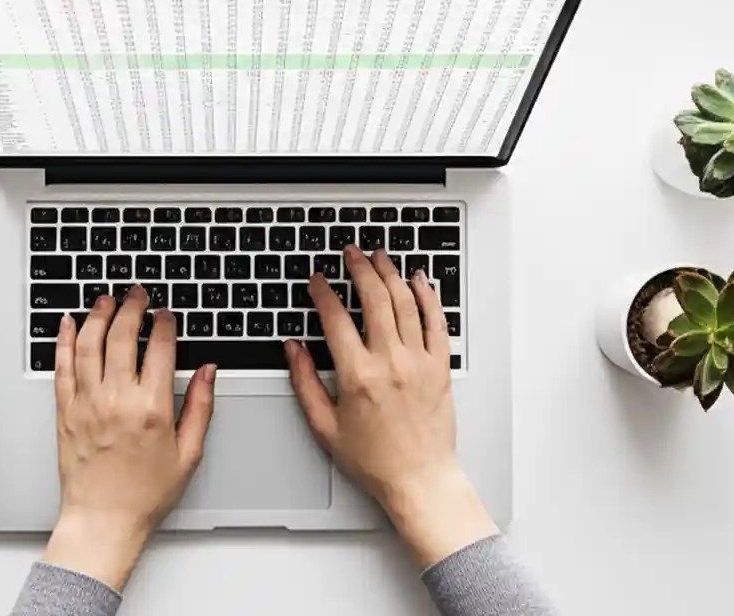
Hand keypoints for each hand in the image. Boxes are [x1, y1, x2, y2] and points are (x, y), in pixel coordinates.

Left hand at [42, 286, 215, 588]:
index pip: (159, 348)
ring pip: (88, 343)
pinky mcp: (65, 411)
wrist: (103, 519)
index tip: (166, 313)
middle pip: (123, 336)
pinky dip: (63, 340)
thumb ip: (200, 406)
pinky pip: (62, 366)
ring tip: (106, 300)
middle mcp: (117, 400)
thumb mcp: (188, 453)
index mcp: (151, 409)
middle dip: (132, 307)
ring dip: (98, 315)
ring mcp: (87, 403)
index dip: (164, 323)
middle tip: (137, 295)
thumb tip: (208, 371)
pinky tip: (68, 323)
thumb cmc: (145, 493)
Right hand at [286, 245, 497, 566]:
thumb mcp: (324, 425)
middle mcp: (390, 362)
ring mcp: (418, 362)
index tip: (317, 280)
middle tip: (350, 254)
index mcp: (357, 376)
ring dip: (391, 273)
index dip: (322, 292)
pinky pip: (436, 322)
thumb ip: (305, 381)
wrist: (419, 479)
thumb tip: (293, 348)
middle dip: (359, 268)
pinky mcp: (440, 367)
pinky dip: (428, 296)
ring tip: (380, 257)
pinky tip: (419, 280)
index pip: (335, 318)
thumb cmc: (374, 459)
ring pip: (405, 302)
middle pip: (374, 298)